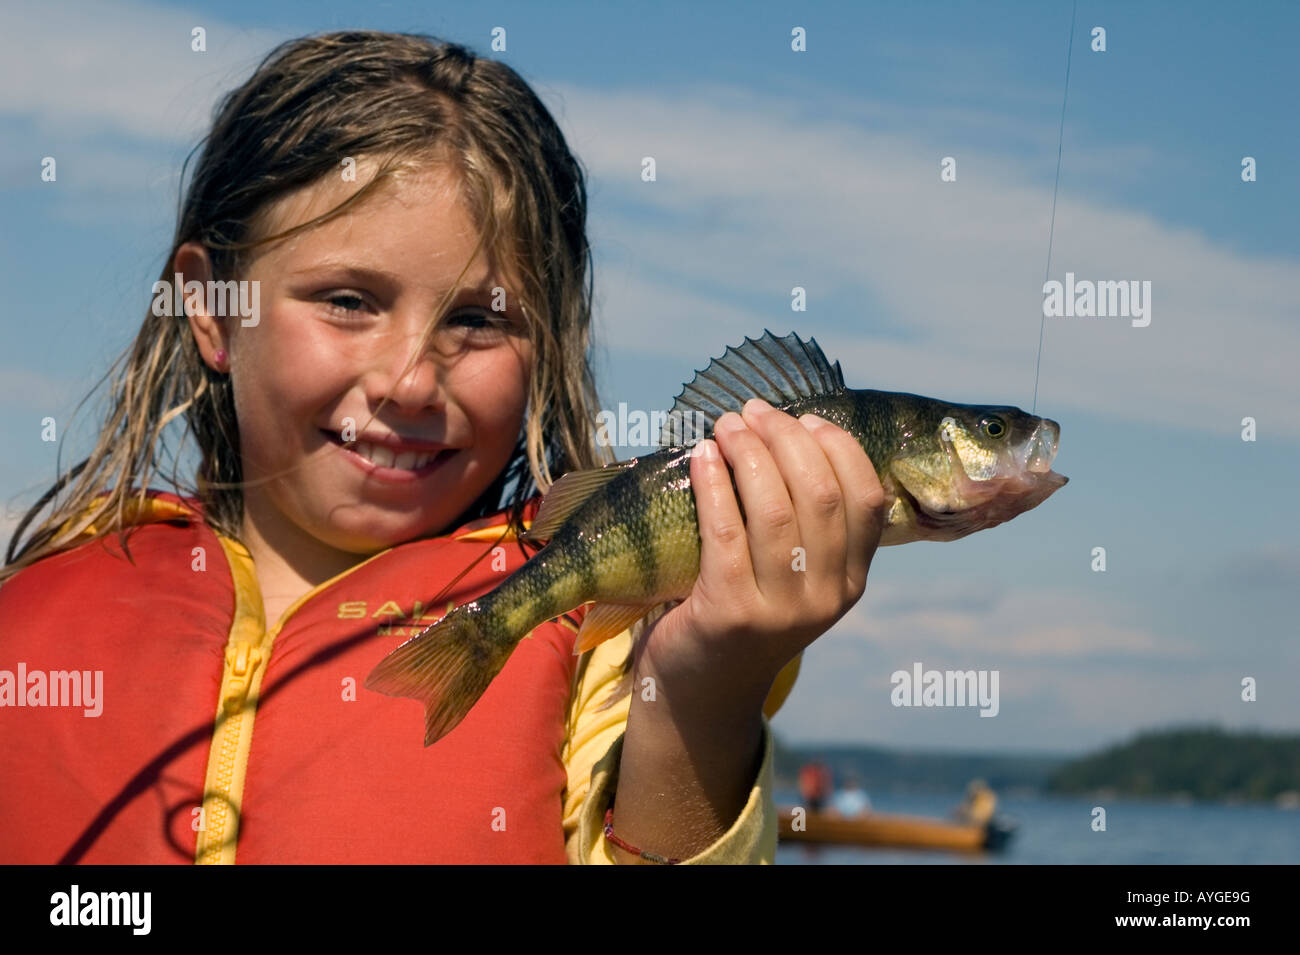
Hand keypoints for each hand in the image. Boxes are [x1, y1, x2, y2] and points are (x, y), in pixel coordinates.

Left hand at [636, 397, 886, 704]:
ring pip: (775, 509)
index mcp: (851, 581)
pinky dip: (715, 484)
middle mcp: (826, 597)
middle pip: (820, 494)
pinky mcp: (731, 614)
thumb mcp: (794, 578)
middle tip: (752, 411)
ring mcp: (781, 610)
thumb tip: (786, 432)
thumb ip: (806, 526)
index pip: (867, 499)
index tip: (804, 418)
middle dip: (785, 438)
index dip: (838, 448)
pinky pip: (726, 532)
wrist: (700, 691)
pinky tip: (703, 458)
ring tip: (725, 424)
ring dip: (749, 452)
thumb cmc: (743, 613)